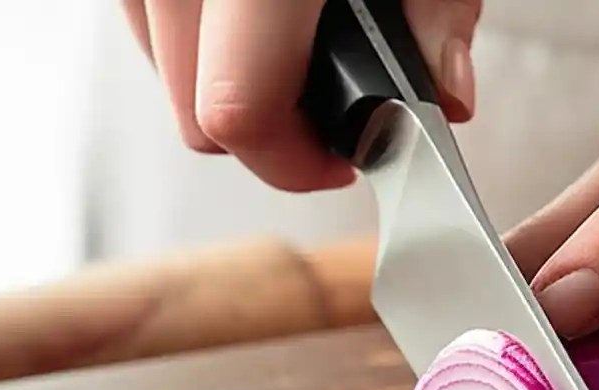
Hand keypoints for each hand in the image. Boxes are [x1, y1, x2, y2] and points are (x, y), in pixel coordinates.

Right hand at [120, 0, 480, 190]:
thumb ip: (438, 11)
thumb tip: (449, 94)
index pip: (237, 112)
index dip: (295, 163)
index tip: (343, 164)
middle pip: (196, 118)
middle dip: (270, 141)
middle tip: (330, 118)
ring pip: (165, 81)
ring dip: (231, 94)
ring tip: (294, 57)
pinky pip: (150, 32)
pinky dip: (200, 50)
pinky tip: (255, 27)